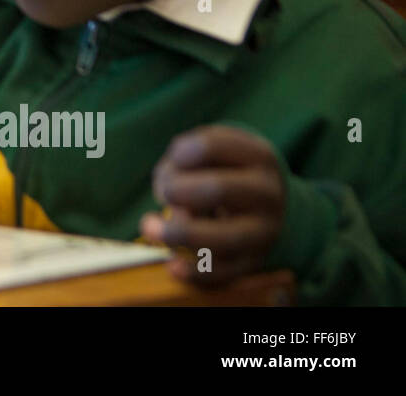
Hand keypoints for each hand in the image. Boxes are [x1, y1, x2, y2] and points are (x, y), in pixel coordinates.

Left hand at [140, 125, 285, 286]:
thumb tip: (170, 197)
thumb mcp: (214, 152)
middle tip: (166, 193)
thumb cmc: (227, 169)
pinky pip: (224, 273)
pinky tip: (172, 266)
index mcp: (258, 157)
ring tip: (149, 227)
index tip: (175, 157)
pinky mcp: (252, 262)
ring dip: (180, 233)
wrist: (271, 203)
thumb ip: (184, 163)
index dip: (184, 152)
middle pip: (218, 190)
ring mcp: (263, 232)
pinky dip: (195, 272)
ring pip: (224, 238)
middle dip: (180, 190)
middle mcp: (266, 195)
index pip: (216, 147)